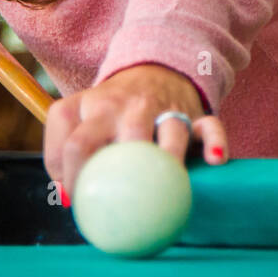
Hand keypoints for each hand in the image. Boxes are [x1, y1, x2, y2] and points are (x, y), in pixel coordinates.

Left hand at [44, 63, 228, 200]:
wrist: (153, 69)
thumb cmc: (109, 110)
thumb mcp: (77, 117)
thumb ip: (62, 153)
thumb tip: (64, 199)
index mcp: (91, 106)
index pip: (77, 144)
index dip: (74, 178)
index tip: (81, 202)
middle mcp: (126, 105)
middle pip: (125, 134)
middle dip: (124, 170)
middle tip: (123, 207)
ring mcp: (162, 107)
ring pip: (170, 130)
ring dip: (170, 159)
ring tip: (169, 186)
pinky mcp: (192, 113)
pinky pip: (209, 126)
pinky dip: (215, 142)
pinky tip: (215, 160)